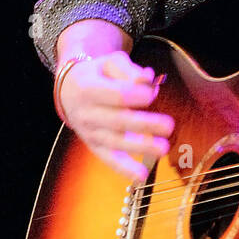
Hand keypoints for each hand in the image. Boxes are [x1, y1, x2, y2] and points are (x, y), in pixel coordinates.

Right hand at [57, 50, 174, 181]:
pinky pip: (109, 159)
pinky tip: (141, 176)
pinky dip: (124, 169)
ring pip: (115, 142)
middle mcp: (86, 113)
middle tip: (169, 125)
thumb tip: (146, 79)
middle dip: (145, 124)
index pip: (115, 95)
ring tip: (163, 148)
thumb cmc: (98, 74)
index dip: (136, 95)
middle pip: (118, 120)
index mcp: (87, 88)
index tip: (152, 94)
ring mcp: (89, 132)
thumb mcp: (110, 62)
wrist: (69, 90)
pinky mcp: (94, 146)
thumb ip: (128, 69)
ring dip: (140, 147)